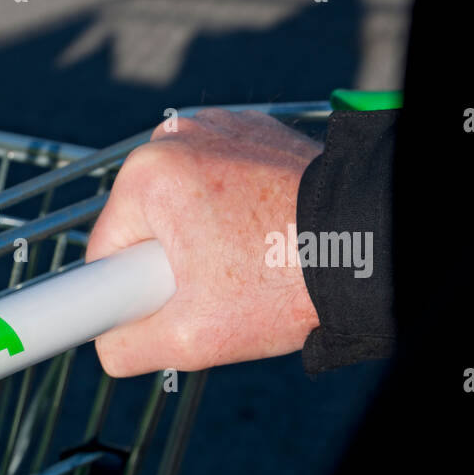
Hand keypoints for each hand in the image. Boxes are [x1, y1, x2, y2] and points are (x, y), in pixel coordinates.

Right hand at [87, 108, 323, 375]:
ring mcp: (216, 127)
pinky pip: (214, 184)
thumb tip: (110, 344)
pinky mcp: (250, 131)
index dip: (126, 293)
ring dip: (199, 240)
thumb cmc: (285, 279)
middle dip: (169, 265)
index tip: (160, 308)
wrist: (368, 244)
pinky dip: (230, 212)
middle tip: (216, 290)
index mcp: (147, 175)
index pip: (105, 253)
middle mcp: (175, 137)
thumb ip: (127, 347)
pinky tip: (259, 237)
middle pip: (142, 228)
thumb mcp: (191, 337)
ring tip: (245, 263)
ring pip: (178, 208)